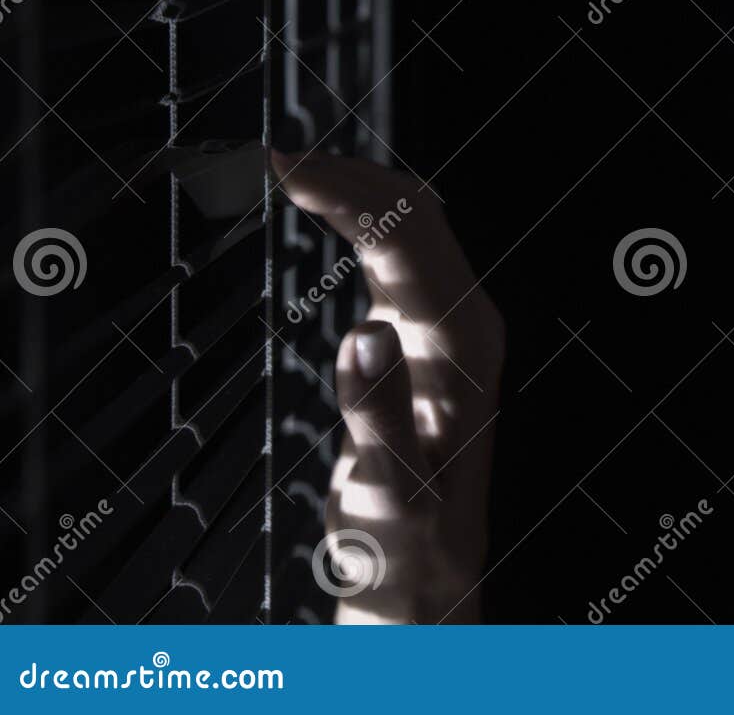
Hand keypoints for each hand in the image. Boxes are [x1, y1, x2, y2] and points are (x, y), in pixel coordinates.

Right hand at [273, 151, 504, 622]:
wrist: (430, 576)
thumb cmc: (406, 545)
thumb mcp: (389, 497)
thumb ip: (381, 418)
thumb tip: (366, 337)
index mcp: (462, 345)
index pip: (405, 236)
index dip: (343, 191)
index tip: (276, 164)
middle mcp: (469, 322)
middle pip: (415, 213)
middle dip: (345, 174)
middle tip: (264, 157)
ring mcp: (453, 326)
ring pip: (413, 225)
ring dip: (354, 187)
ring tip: (286, 167)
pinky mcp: (430, 338)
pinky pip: (402, 251)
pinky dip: (360, 217)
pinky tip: (327, 207)